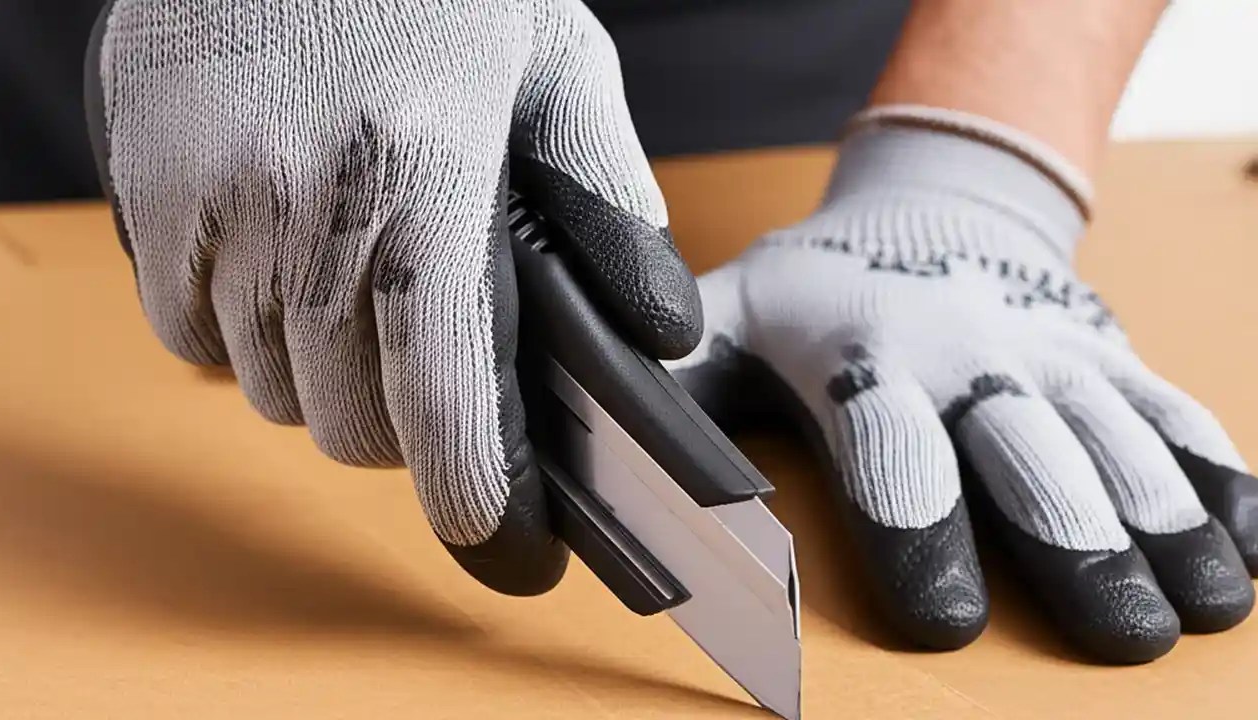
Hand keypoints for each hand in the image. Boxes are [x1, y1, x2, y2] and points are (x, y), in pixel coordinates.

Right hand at [85, 0, 700, 594]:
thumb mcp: (556, 58)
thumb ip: (609, 201)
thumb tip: (656, 330)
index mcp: (423, 174)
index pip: (439, 404)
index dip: (476, 502)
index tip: (508, 546)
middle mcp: (300, 204)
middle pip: (350, 427)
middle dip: (407, 427)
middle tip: (437, 364)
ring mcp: (204, 202)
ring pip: (270, 393)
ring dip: (327, 379)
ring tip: (362, 289)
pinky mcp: (142, 192)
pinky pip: (189, 337)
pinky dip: (245, 333)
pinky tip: (286, 258)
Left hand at [671, 123, 1257, 662]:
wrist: (927, 212)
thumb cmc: (810, 294)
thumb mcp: (723, 320)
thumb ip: (668, 390)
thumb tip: (599, 471)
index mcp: (865, 352)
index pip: (888, 439)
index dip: (914, 524)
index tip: (943, 620)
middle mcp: (970, 353)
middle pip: (1026, 447)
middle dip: (1073, 538)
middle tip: (1120, 632)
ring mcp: (1053, 353)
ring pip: (1116, 435)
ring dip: (1165, 518)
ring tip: (1204, 605)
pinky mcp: (1111, 358)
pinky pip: (1175, 411)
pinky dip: (1219, 474)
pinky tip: (1253, 544)